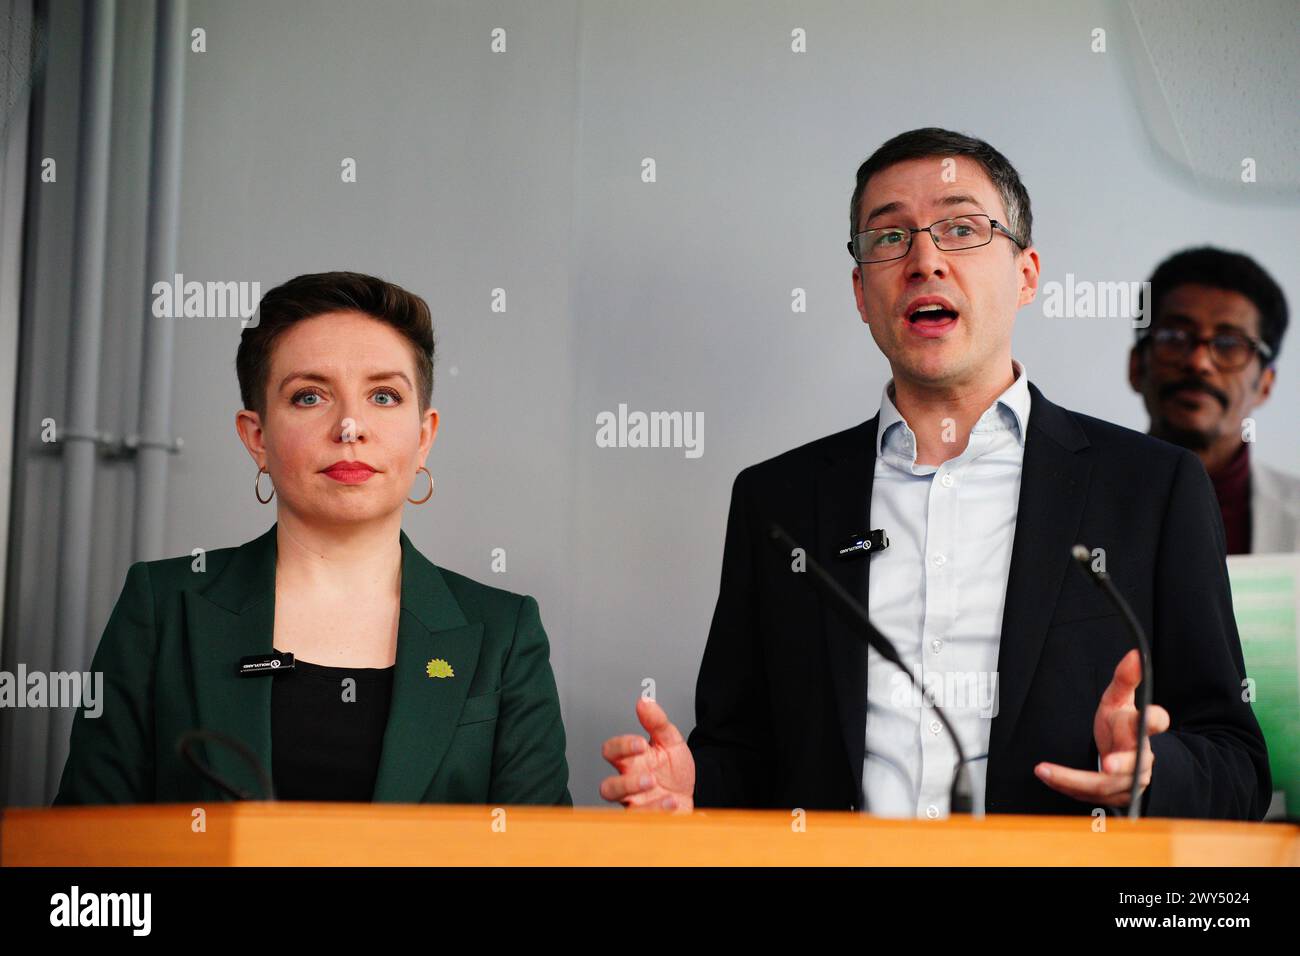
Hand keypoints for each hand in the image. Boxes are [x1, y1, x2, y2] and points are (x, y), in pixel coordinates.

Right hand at [599, 697, 695, 811]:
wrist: (692, 794)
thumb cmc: (674, 770)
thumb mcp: (670, 740)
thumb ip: (657, 721)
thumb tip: (644, 701)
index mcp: (631, 761)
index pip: (611, 752)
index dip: (620, 747)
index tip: (640, 743)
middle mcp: (629, 784)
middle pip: (607, 788)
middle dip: (625, 783)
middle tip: (649, 777)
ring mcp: (637, 804)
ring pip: (624, 812)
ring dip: (639, 800)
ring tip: (658, 787)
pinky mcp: (647, 820)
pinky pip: (643, 821)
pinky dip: (658, 811)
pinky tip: (672, 801)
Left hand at [1035, 649, 1170, 807]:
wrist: (1122, 756)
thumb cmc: (1120, 725)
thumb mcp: (1118, 699)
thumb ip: (1125, 678)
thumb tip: (1136, 654)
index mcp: (1141, 729)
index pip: (1155, 722)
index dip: (1155, 719)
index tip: (1152, 717)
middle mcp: (1141, 757)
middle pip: (1136, 763)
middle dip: (1122, 764)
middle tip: (1107, 764)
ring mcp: (1130, 780)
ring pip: (1107, 785)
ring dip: (1075, 780)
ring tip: (1047, 771)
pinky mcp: (1115, 795)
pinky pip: (1091, 795)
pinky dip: (1067, 786)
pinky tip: (1047, 776)